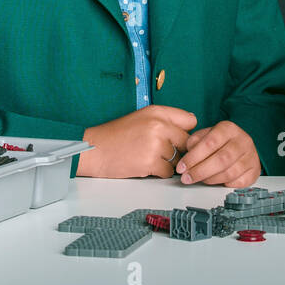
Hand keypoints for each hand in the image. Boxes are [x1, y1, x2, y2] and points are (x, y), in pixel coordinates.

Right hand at [77, 105, 197, 178]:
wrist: (94, 150)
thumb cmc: (115, 135)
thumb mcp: (141, 118)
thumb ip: (164, 120)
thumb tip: (190, 125)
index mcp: (157, 111)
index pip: (190, 120)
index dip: (185, 131)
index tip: (178, 136)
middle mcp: (158, 125)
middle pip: (186, 141)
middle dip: (177, 149)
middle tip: (161, 151)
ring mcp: (155, 144)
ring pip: (177, 158)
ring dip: (167, 162)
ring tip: (149, 157)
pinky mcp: (150, 162)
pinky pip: (168, 171)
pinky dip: (159, 172)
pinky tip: (146, 166)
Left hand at [175, 121, 259, 187]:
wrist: (241, 146)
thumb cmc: (220, 142)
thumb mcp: (205, 135)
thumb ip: (194, 142)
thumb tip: (187, 156)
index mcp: (229, 128)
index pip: (210, 143)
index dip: (193, 157)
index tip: (182, 167)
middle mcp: (243, 141)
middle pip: (221, 159)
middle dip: (200, 171)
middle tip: (186, 178)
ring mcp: (251, 156)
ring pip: (229, 173)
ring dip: (210, 179)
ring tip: (199, 179)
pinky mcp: (254, 171)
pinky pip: (238, 183)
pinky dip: (224, 184)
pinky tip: (216, 181)